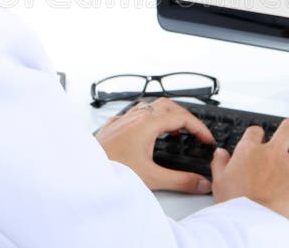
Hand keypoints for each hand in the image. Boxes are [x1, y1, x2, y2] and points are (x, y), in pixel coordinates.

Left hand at [95, 98, 215, 194]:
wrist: (81, 170)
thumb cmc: (110, 170)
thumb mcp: (151, 178)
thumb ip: (180, 181)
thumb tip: (201, 183)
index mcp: (147, 124)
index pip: (181, 117)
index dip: (198, 127)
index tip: (206, 139)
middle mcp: (134, 117)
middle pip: (166, 105)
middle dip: (184, 116)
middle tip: (193, 131)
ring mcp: (122, 121)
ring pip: (148, 107)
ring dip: (165, 115)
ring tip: (172, 131)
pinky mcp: (111, 128)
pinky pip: (132, 115)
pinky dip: (146, 120)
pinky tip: (144, 133)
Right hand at [210, 118, 288, 222]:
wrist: (252, 223)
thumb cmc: (236, 206)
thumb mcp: (219, 182)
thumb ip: (220, 163)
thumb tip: (221, 153)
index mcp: (249, 150)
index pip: (257, 130)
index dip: (260, 135)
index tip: (261, 142)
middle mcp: (272, 152)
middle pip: (288, 127)